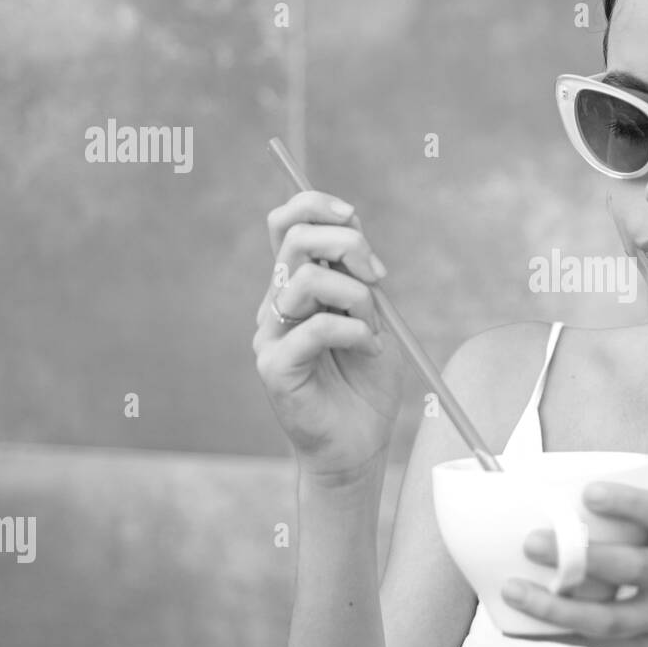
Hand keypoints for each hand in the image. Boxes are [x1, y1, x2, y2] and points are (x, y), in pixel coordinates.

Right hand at [252, 190, 405, 484]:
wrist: (359, 442)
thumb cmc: (367, 381)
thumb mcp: (374, 315)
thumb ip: (360, 275)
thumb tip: (350, 225)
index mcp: (297, 285)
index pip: (286, 223)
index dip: (315, 204)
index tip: (352, 215)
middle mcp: (276, 302)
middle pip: (294, 238)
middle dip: (347, 244)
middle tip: (377, 276)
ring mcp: (270, 334)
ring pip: (309, 279)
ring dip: (358, 297)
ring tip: (374, 330)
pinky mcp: (273, 366)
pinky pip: (316, 327)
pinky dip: (356, 331)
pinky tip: (370, 350)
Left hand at [501, 482, 647, 646]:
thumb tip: (578, 496)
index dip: (631, 502)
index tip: (590, 493)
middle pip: (634, 568)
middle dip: (582, 555)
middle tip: (534, 541)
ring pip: (609, 616)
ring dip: (557, 605)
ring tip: (517, 590)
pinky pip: (597, 642)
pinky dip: (558, 634)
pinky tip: (524, 626)